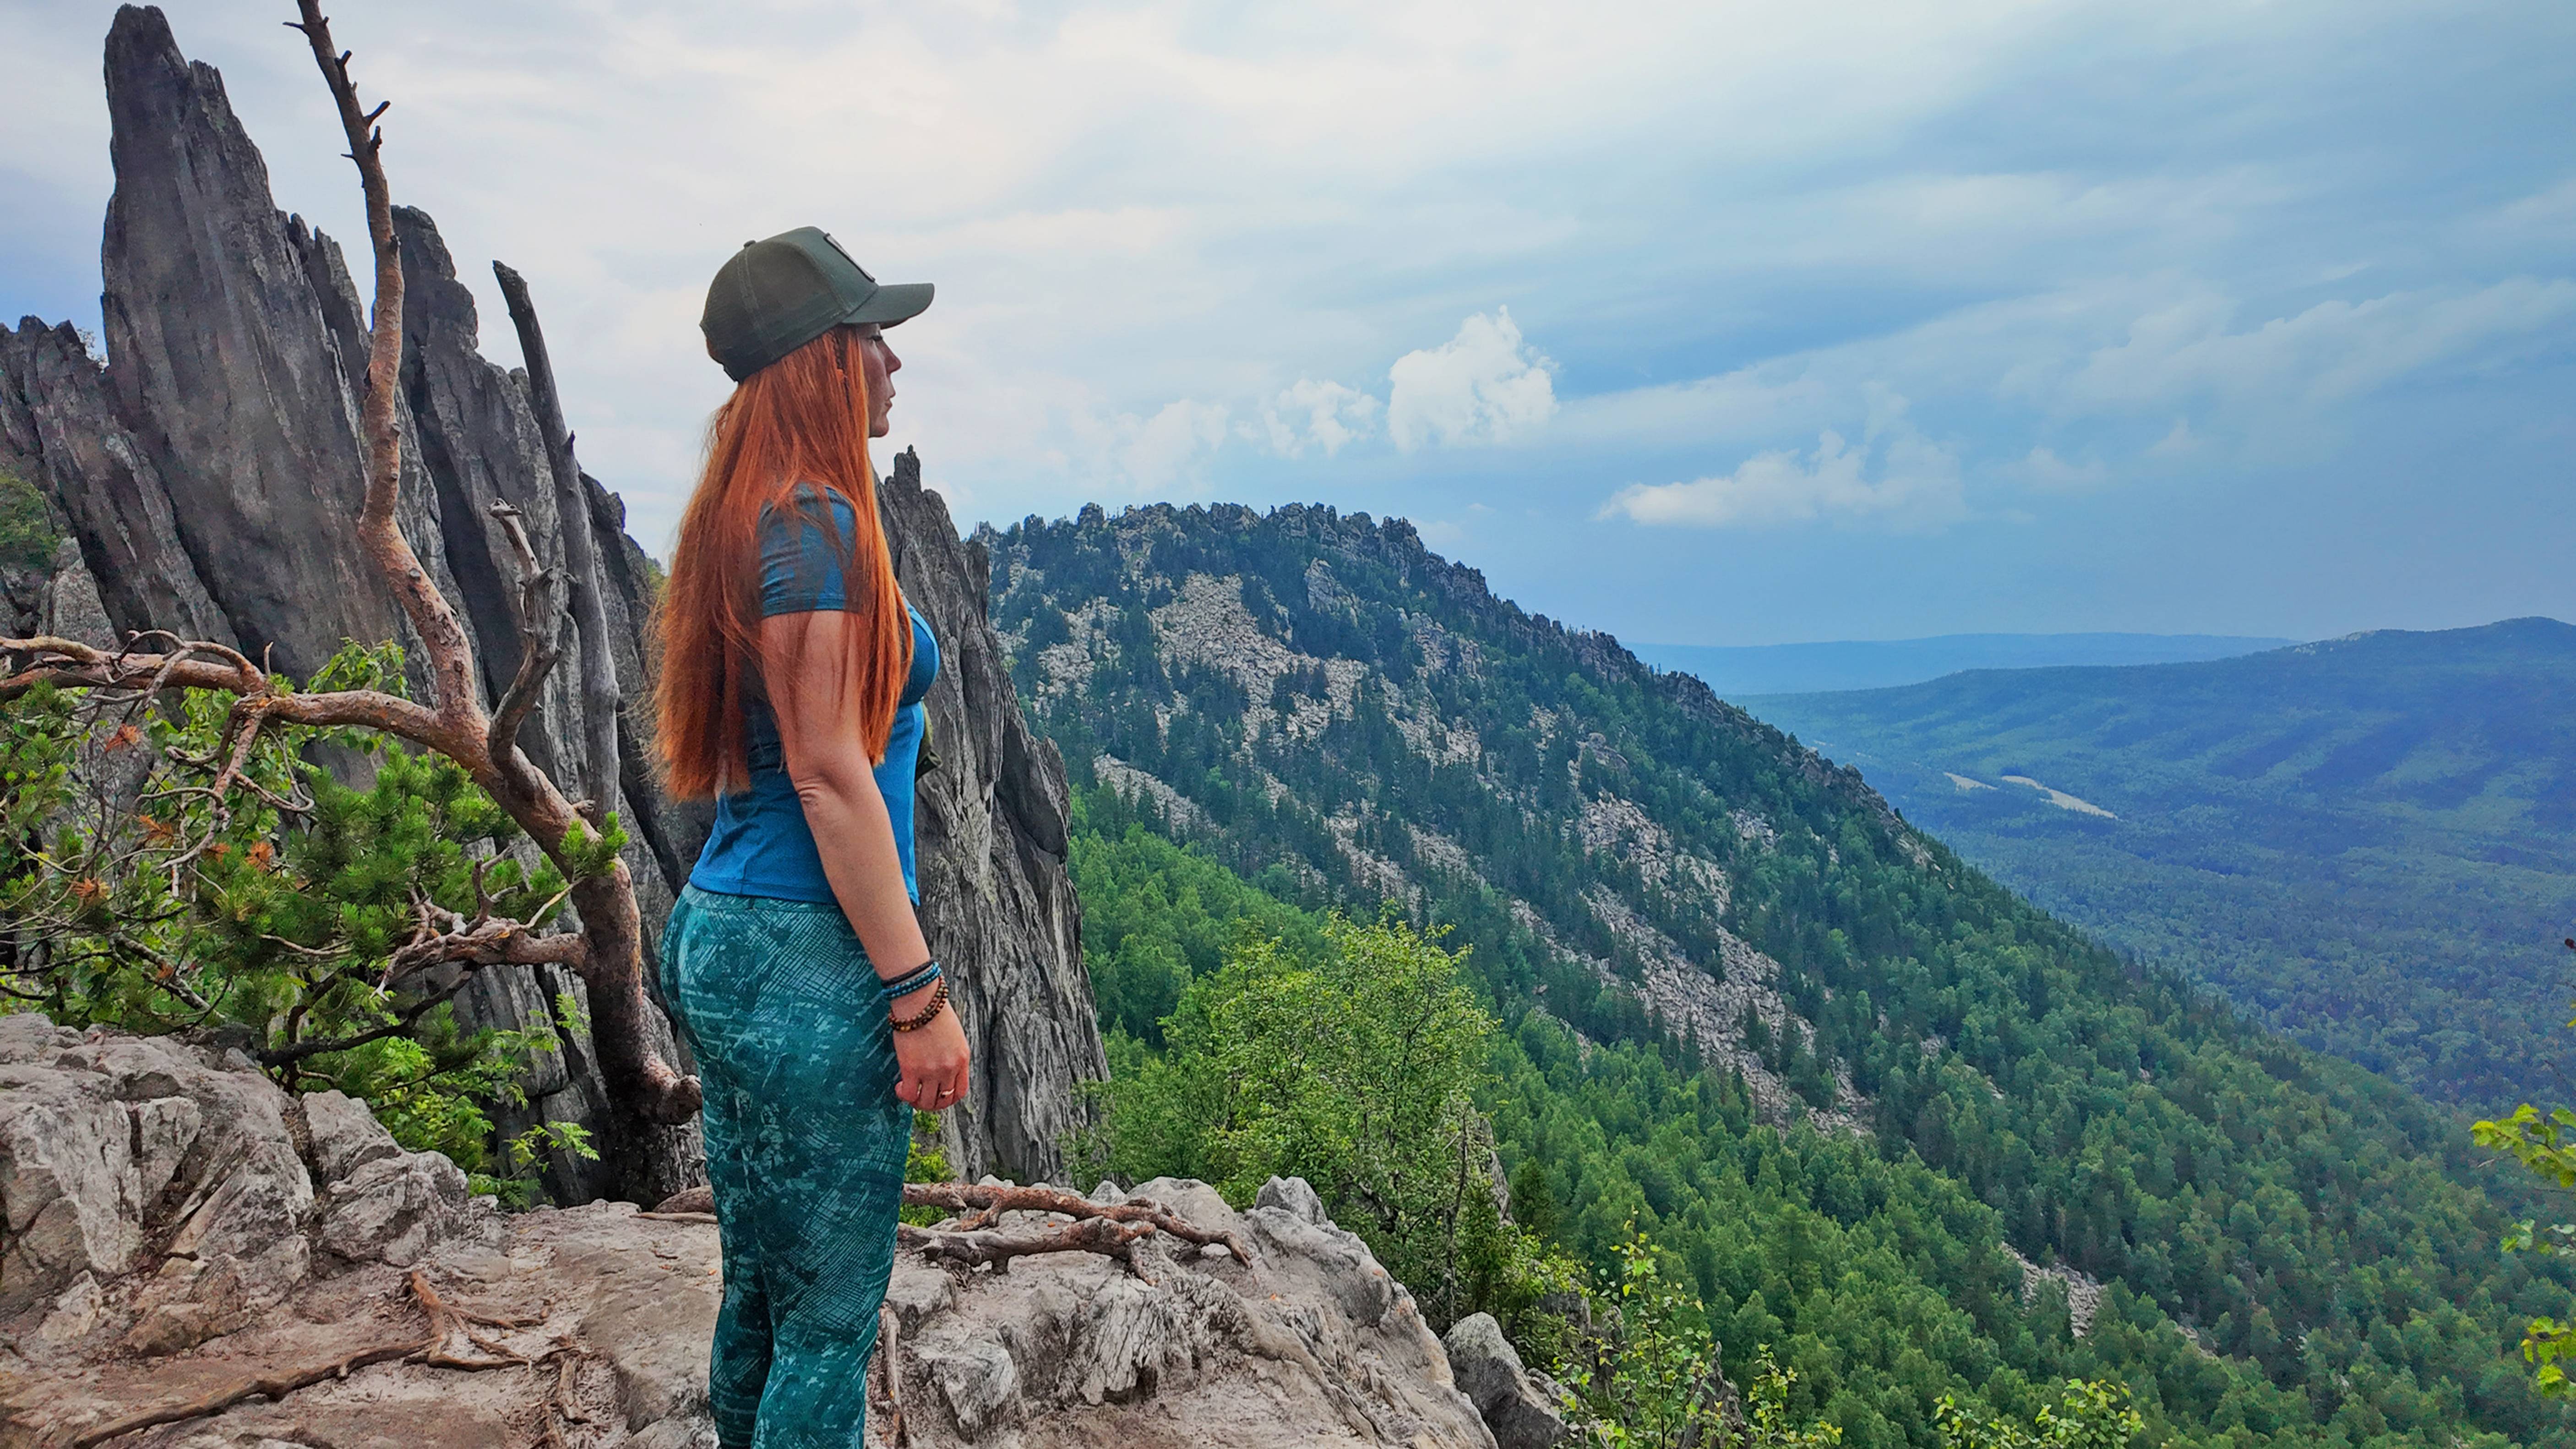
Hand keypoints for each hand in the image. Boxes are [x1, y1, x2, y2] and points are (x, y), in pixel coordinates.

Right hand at [889, 986, 970, 1110]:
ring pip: (926, 1102)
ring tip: (909, 1093)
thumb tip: (942, 1067)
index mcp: (962, 1059)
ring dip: (917, 1102)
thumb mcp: (954, 1036)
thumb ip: (951, 1054)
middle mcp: (949, 1068)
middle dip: (932, 1103)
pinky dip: (904, 1095)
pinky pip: (910, 1094)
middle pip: (943, 1100)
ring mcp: (931, 1071)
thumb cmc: (935, 1012)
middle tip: (920, 1097)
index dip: (948, 1098)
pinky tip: (900, 1087)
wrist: (921, 1002)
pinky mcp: (912, 1069)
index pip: (960, 1091)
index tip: (938, 1095)